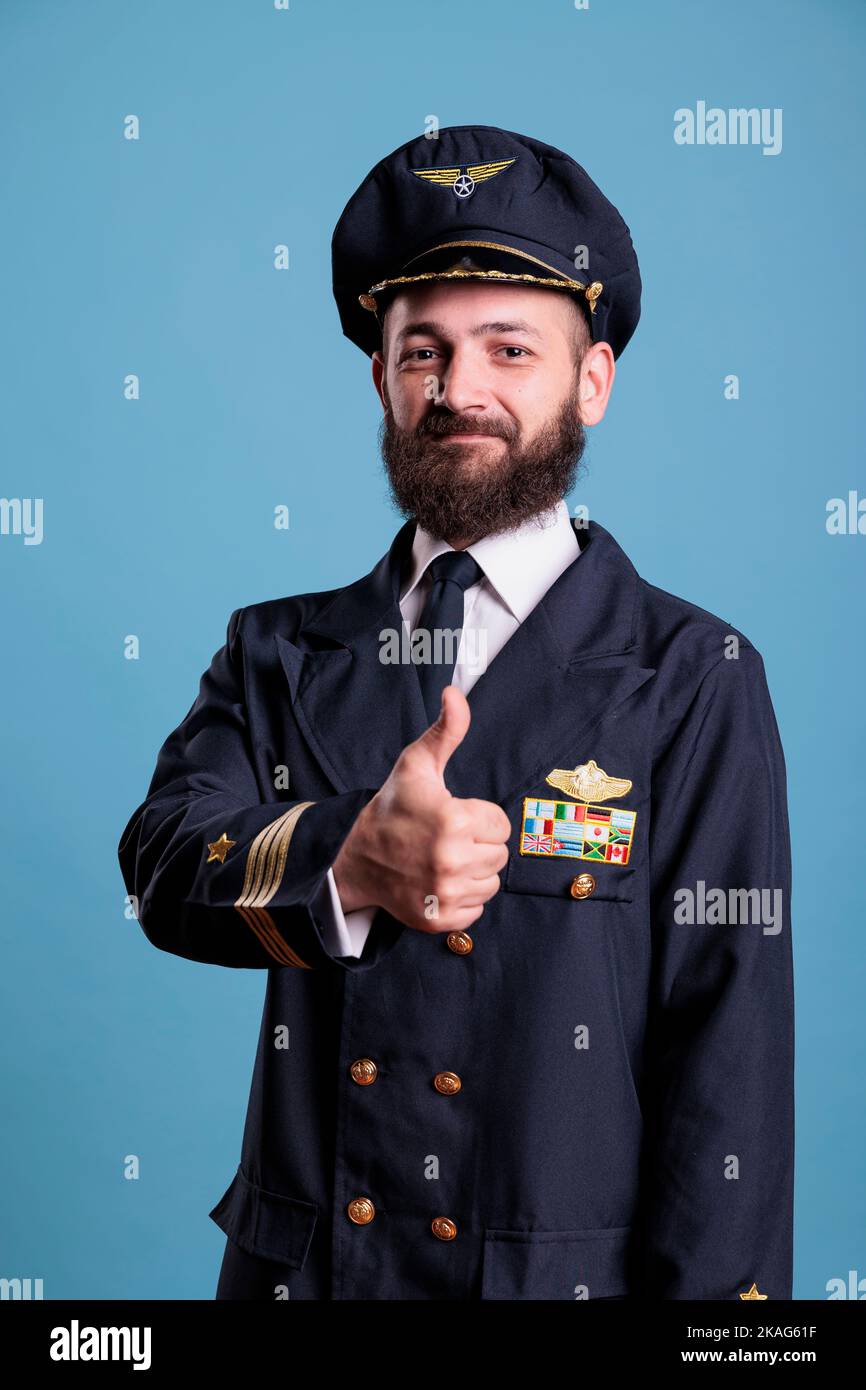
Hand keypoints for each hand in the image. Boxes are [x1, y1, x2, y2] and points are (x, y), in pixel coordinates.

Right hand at [332, 686, 510, 932]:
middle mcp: (451, 859)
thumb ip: (446, 730)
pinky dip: (462, 898)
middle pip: (498, 854)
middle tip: (447, 838)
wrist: (356, 857)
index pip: (500, 824)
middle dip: (479, 844)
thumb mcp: (417, 765)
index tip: (455, 816)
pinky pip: (476, 910)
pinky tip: (440, 882)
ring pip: (490, 883)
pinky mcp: (438, 919)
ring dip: (473, 872)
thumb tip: (456, 694)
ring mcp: (444, 893)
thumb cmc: (393, 808)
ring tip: (444, 859)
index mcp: (453, 819)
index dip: (480, 818)